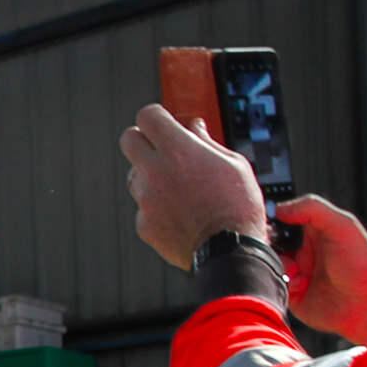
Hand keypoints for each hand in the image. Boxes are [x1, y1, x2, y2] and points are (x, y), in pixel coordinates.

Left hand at [120, 104, 269, 268]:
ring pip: (135, 176)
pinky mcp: (143, 224)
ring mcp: (146, 199)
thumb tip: (194, 128)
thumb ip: (207, 142)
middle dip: (143, 139)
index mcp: (178, 149)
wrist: (229, 250)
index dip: (157, 117)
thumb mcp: (234, 164)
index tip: (165, 124)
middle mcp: (155, 171)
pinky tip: (179, 214)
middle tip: (161, 149)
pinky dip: (156, 208)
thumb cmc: (237, 207)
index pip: (148, 116)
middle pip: (129, 140)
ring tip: (178, 188)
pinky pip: (143, 208)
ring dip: (150, 176)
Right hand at [275, 196, 366, 344]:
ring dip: (279, 266)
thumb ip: (312, 209)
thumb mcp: (343, 226)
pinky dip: (283, 284)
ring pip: (269, 265)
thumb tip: (279, 209)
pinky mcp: (293, 295)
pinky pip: (274, 287)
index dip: (273, 221)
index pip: (283, 219)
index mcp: (315, 230)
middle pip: (271, 243)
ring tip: (296, 271)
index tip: (270, 225)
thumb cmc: (364, 264)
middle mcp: (304, 250)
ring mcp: (298, 273)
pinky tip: (301, 286)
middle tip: (284, 251)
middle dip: (272, 246)